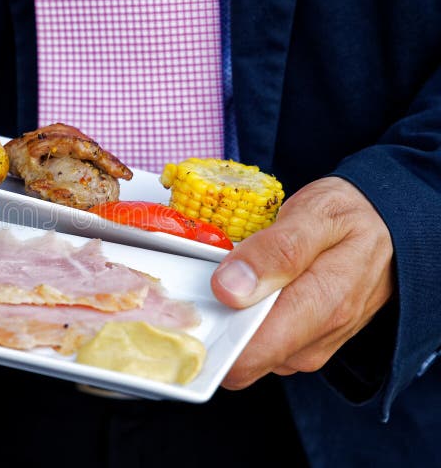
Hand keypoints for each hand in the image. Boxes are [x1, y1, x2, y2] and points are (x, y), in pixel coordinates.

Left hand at [210, 177, 393, 388]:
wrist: (389, 229)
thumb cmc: (350, 217)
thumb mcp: (316, 214)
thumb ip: (276, 251)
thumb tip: (229, 289)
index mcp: (321, 305)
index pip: (252, 352)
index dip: (211, 337)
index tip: (185, 309)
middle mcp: (315, 338)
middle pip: (242, 358)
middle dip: (214, 327)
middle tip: (197, 285)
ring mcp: (308, 346)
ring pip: (248, 353)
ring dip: (227, 322)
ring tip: (223, 280)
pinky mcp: (302, 344)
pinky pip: (259, 344)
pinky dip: (242, 321)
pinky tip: (242, 291)